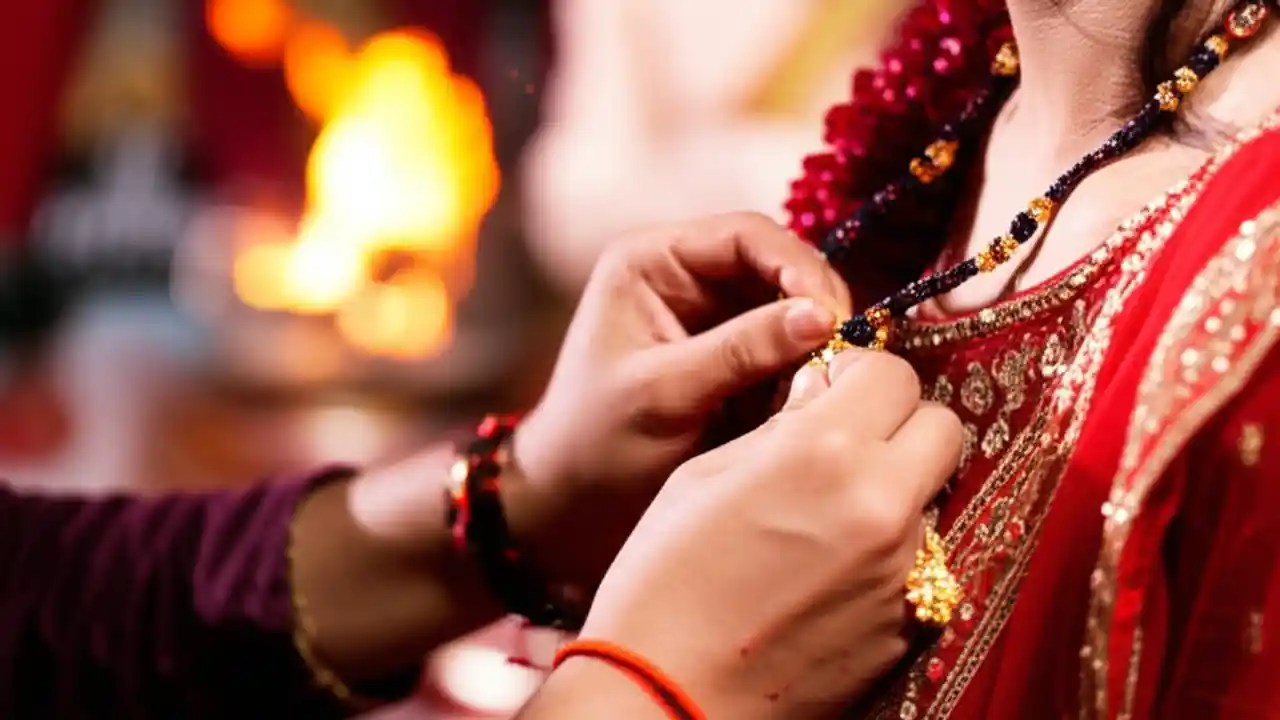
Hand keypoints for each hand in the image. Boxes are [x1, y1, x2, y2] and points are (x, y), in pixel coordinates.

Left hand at [512, 212, 850, 581]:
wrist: (573, 502)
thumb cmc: (597, 442)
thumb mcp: (665, 392)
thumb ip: (741, 349)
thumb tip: (822, 316)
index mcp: (651, 260)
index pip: (744, 235)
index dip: (796, 266)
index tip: (831, 315)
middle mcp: (686, 274)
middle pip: (777, 263)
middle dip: (814, 302)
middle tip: (847, 350)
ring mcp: (712, 313)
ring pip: (790, 305)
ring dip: (815, 337)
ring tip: (834, 376)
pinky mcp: (734, 355)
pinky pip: (787, 345)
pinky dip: (805, 366)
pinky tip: (815, 394)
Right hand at [569, 350, 962, 719]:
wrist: (666, 698)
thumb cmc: (663, 581)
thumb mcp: (704, 476)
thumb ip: (780, 427)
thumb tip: (823, 392)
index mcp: (824, 452)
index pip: (895, 374)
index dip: (861, 376)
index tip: (835, 390)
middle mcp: (881, 504)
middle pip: (943, 428)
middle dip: (900, 425)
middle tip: (849, 444)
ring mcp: (904, 572)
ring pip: (931, 497)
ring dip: (894, 491)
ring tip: (829, 520)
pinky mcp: (912, 627)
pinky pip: (922, 563)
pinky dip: (889, 555)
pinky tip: (832, 575)